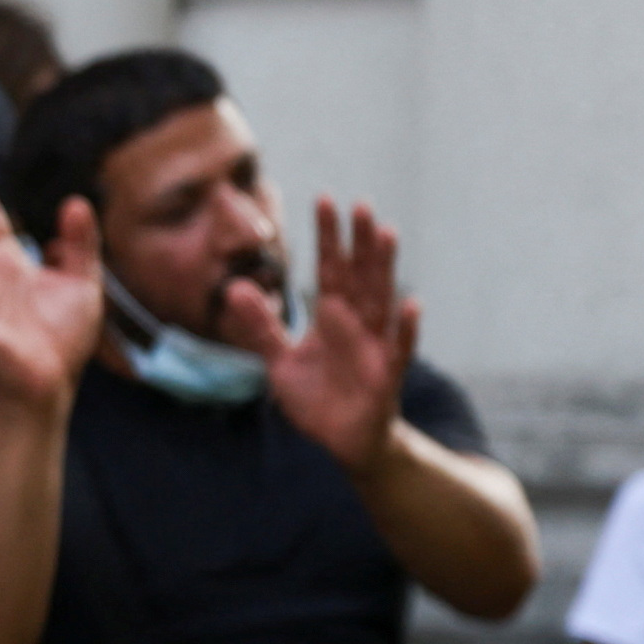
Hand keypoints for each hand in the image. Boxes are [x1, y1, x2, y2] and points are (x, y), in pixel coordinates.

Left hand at [229, 199, 420, 475]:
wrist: (343, 443)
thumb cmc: (318, 399)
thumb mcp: (280, 362)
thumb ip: (260, 327)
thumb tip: (233, 289)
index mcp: (331, 316)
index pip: (329, 268)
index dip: (327, 237)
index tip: (325, 199)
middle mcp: (356, 323)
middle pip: (359, 275)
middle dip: (359, 242)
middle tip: (360, 205)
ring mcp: (375, 346)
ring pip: (381, 300)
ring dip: (384, 269)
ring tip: (387, 234)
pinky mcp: (386, 374)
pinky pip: (398, 348)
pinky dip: (404, 328)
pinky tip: (410, 304)